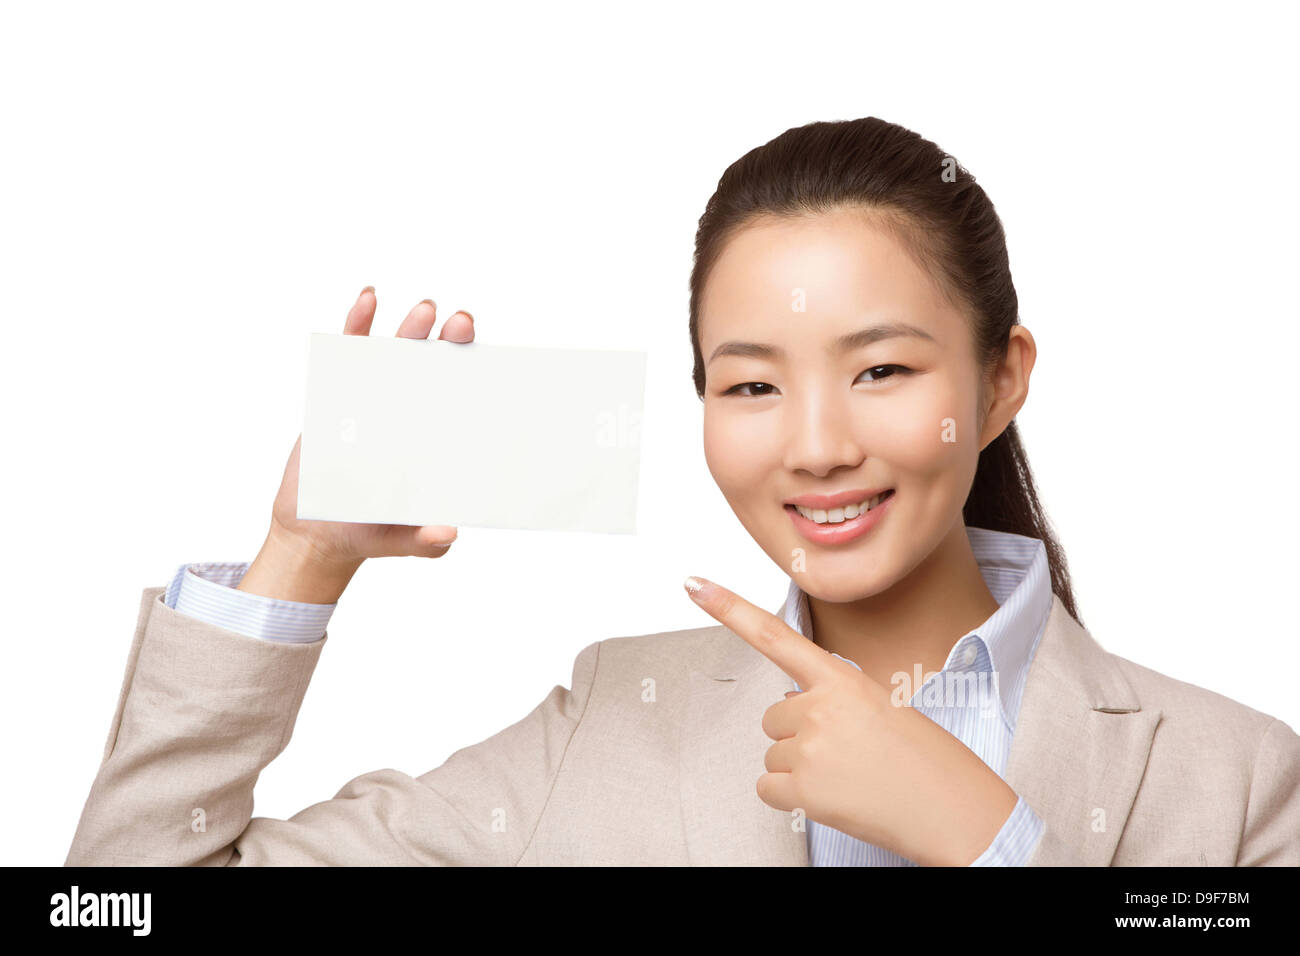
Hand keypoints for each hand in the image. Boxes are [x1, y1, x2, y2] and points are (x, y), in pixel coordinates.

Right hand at [241, 289, 474, 602]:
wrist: (318, 532)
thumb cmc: (371, 534)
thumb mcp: (403, 542)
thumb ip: (425, 541)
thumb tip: (448, 534)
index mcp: (433, 440)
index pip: (458, 400)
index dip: (471, 376)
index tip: (483, 359)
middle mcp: (410, 413)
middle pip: (434, 369)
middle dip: (448, 342)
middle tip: (460, 321)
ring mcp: (376, 399)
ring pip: (396, 354)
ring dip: (410, 327)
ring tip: (425, 309)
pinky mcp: (340, 394)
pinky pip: (351, 353)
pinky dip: (358, 323)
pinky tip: (368, 298)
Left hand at [682, 574, 1018, 865]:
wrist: (957, 812)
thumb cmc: (928, 761)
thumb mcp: (883, 706)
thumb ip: (834, 697)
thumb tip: (794, 708)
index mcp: (842, 678)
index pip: (774, 635)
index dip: (729, 608)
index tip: (693, 584)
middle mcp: (818, 707)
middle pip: (775, 714)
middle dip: (802, 732)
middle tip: (850, 751)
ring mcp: (807, 749)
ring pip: (773, 752)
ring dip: (802, 767)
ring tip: (851, 775)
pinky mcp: (801, 791)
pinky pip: (768, 788)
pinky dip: (792, 798)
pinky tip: (833, 798)